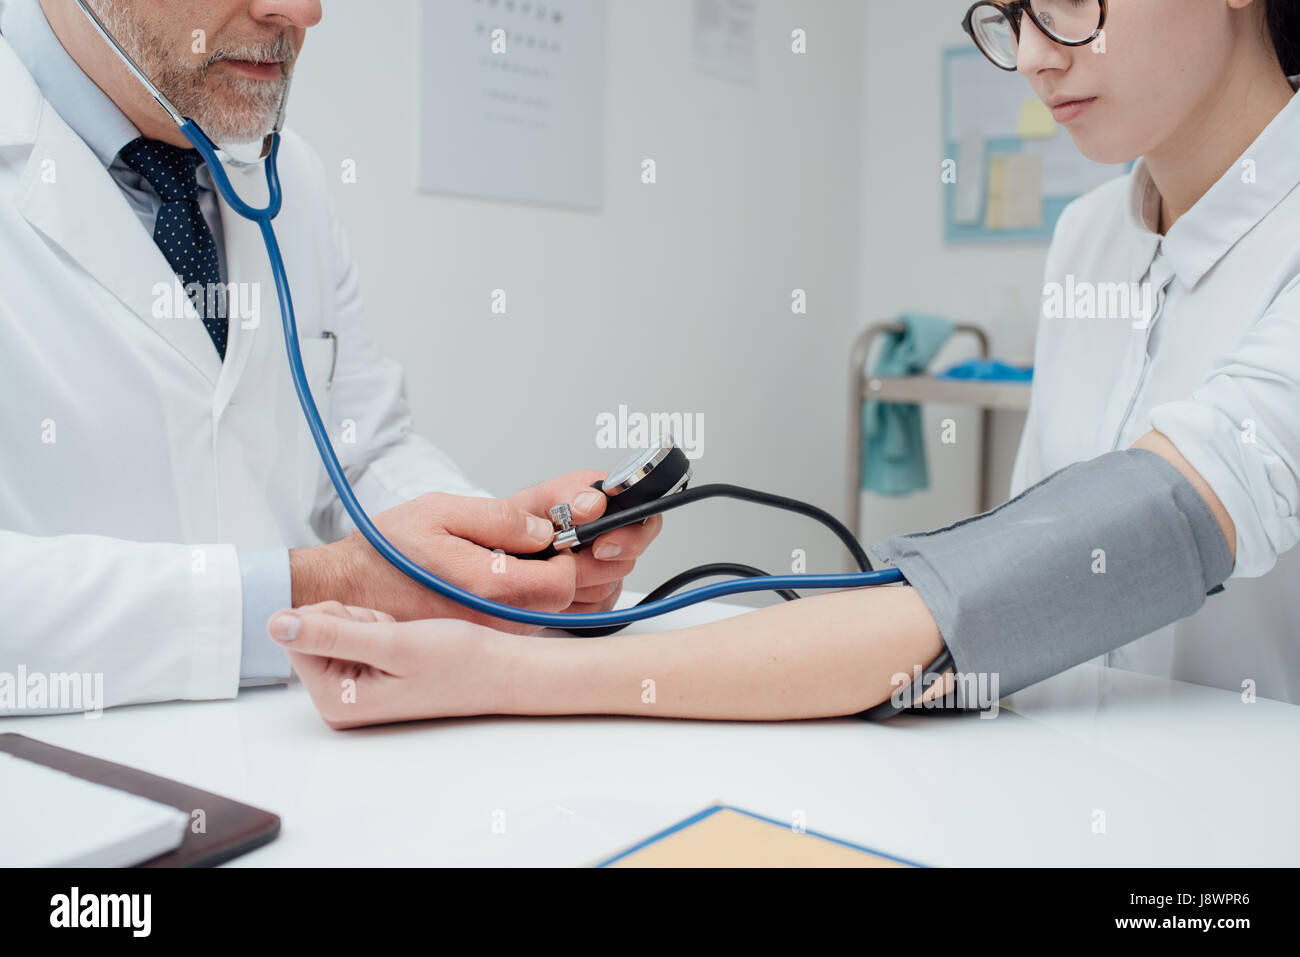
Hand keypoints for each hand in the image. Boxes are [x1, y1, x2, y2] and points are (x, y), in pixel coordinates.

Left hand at [269, 602, 505, 728]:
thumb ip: (330, 633)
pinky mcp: (368, 679)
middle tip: (397, 636)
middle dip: (357, 620)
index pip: (299, 635)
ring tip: (407, 641)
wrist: (500, 669)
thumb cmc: (457, 661)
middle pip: (315, 631)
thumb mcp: (390, 642)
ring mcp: (354, 691)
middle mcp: (339, 701)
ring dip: (372, 623)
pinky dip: (382, 629)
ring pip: (337, 628)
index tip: (379, 630)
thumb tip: (275, 625)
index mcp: (336, 700)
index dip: (340, 617)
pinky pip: (357, 636)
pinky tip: (409, 644)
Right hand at [290, 491, 576, 633]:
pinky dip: (517, 595)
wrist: (349, 590)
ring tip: (500, 556)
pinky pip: (519, 618)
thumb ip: (499, 518)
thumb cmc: (388, 551)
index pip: (563, 581)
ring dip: (536, 580)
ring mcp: (488, 634)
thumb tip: (544, 530)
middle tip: (528, 540)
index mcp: (487, 588)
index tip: (546, 532)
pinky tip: (489, 574)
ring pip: (542, 610)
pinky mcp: (480, 638)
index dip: (564, 552)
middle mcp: (493, 621)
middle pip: (560, 599)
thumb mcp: (440, 511)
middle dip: (556, 565)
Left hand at [507, 470, 663, 614]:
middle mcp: (612, 535)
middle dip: (591, 562)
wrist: (502, 557)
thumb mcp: (533, 502)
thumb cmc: (519, 525)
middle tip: (565, 557)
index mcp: (605, 502)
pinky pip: (596, 609)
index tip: (599, 545)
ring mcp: (607, 568)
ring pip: (610, 586)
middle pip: (629, 558)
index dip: (630, 534)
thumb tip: (593, 504)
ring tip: (552, 568)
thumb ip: (563, 496)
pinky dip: (571, 602)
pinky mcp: (598, 598)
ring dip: (576, 582)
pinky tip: (554, 586)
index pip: (645, 516)